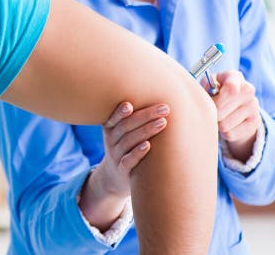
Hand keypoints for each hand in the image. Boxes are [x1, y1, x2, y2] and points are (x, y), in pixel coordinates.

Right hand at [79, 101, 169, 230]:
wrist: (114, 177)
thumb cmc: (125, 148)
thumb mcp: (121, 134)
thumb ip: (131, 119)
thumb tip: (158, 98)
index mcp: (110, 129)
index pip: (113, 118)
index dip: (120, 112)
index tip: (130, 103)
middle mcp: (111, 141)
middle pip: (125, 127)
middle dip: (145, 116)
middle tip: (164, 108)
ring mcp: (116, 156)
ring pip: (128, 141)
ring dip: (145, 130)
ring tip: (162, 122)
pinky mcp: (123, 171)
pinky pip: (128, 161)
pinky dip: (137, 153)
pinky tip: (147, 145)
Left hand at [209, 70, 261, 161]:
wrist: (236, 105)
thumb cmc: (216, 92)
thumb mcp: (208, 85)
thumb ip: (204, 88)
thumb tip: (204, 98)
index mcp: (234, 77)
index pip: (230, 88)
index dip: (220, 97)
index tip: (212, 102)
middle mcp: (248, 90)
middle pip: (220, 110)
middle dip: (211, 113)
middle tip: (211, 110)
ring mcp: (254, 106)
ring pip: (224, 125)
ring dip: (217, 124)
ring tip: (220, 116)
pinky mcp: (255, 122)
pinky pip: (231, 134)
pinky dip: (225, 133)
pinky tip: (228, 124)